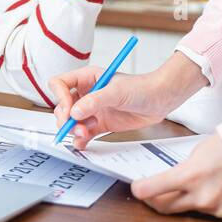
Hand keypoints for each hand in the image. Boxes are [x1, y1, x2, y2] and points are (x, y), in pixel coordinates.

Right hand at [48, 52, 206, 149]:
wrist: (160, 100)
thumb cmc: (141, 87)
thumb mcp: (117, 91)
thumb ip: (95, 101)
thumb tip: (74, 112)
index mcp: (87, 78)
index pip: (60, 84)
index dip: (60, 98)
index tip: (70, 111)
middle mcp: (86, 94)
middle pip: (62, 106)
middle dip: (66, 119)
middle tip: (78, 128)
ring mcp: (92, 110)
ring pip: (71, 122)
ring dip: (73, 131)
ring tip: (85, 134)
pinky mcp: (100, 125)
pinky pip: (83, 134)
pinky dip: (80, 140)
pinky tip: (84, 143)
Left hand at [131, 133, 221, 221]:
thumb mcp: (197, 153)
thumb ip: (182, 171)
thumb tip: (168, 184)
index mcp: (189, 175)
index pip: (151, 190)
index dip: (139, 190)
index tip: (137, 189)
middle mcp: (201, 196)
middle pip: (165, 207)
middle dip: (156, 200)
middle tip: (154, 194)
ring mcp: (218, 209)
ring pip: (193, 209)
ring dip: (192, 199)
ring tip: (208, 181)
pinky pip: (215, 214)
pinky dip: (216, 204)